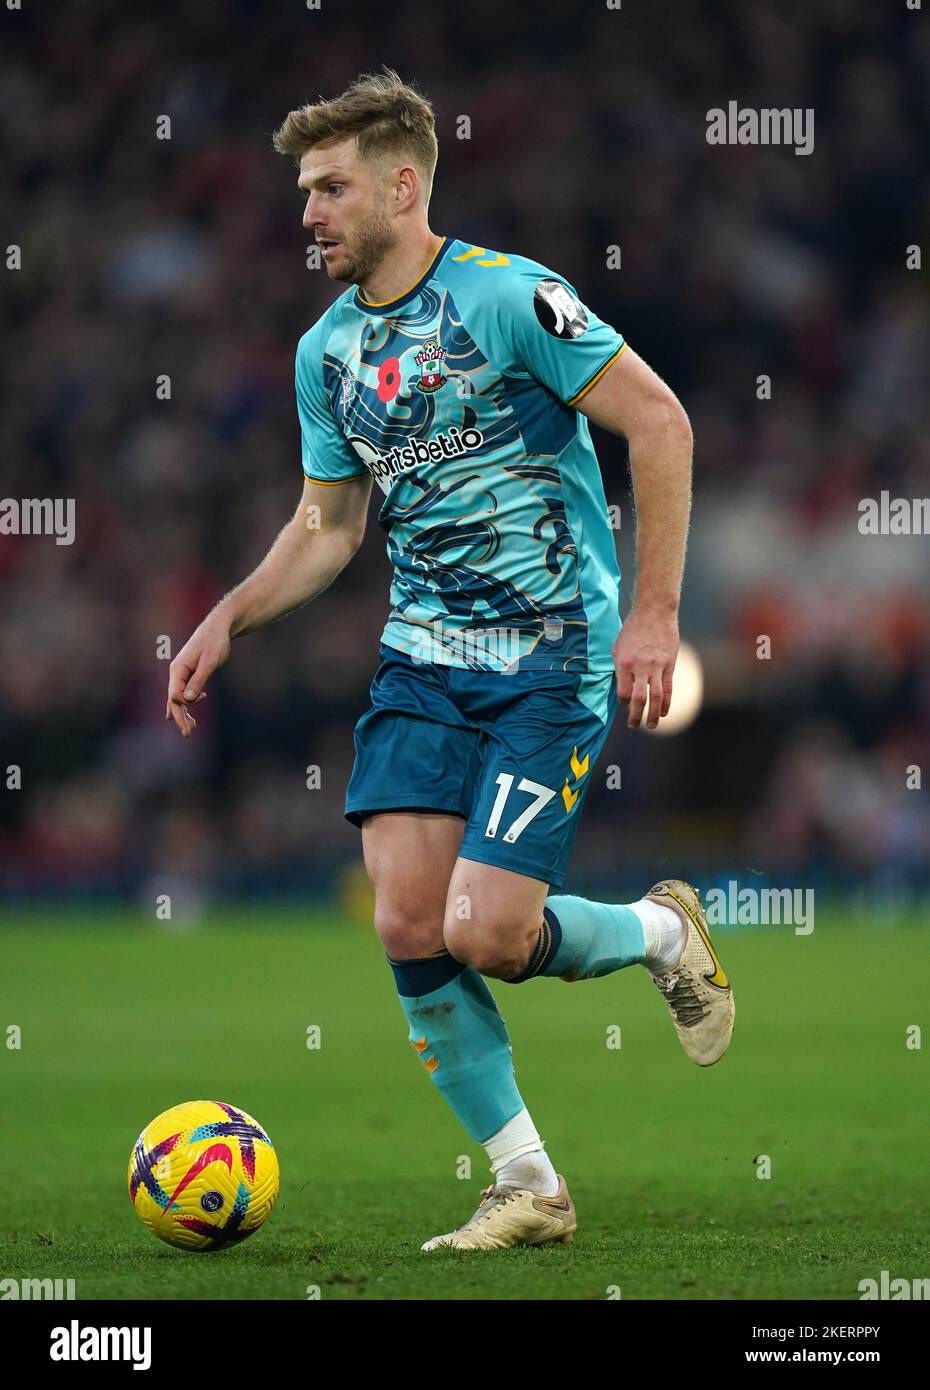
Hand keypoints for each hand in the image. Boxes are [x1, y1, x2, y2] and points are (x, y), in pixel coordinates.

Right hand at [165, 610, 231, 737]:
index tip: (203, 699)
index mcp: (178, 669)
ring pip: (178, 698)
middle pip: (174, 700)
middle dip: (180, 717)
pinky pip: (183, 693)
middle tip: (188, 734)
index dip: (186, 704)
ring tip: (190, 730)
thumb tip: (187, 700)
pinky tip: (184, 716)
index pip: (175, 694)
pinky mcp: (189, 674)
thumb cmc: (215, 642)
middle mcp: (176, 672)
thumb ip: (198, 680)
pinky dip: (185, 705)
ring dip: (183, 714)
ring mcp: (181, 673)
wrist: (219, 628)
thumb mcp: (210, 662)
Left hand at [613, 607, 678, 729]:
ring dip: (653, 714)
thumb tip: (621, 685)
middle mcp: (641, 667)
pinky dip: (667, 703)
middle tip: (634, 726)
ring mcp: (657, 667)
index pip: (623, 692)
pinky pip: (668, 688)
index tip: (625, 703)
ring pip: (656, 697)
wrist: (654, 612)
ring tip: (652, 725)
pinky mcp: (670, 665)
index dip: (624, 702)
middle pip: (639, 699)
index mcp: (624, 663)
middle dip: (636, 716)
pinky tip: (664, 712)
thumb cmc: (632, 629)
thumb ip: (619, 667)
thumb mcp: (618, 646)